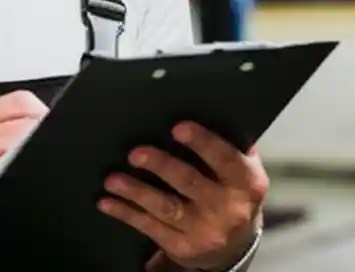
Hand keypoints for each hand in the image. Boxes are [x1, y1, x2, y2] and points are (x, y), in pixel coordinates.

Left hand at [99, 122, 267, 270]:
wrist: (236, 245)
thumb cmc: (234, 192)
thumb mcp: (244, 170)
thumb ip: (230, 144)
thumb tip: (201, 106)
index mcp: (247, 182)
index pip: (226, 159)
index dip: (203, 142)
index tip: (178, 127)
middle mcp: (228, 208)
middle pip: (189, 182)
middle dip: (161, 166)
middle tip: (135, 153)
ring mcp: (204, 231)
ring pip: (166, 208)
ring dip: (136, 192)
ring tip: (112, 179)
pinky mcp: (182, 247)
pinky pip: (150, 228)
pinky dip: (126, 214)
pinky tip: (108, 202)